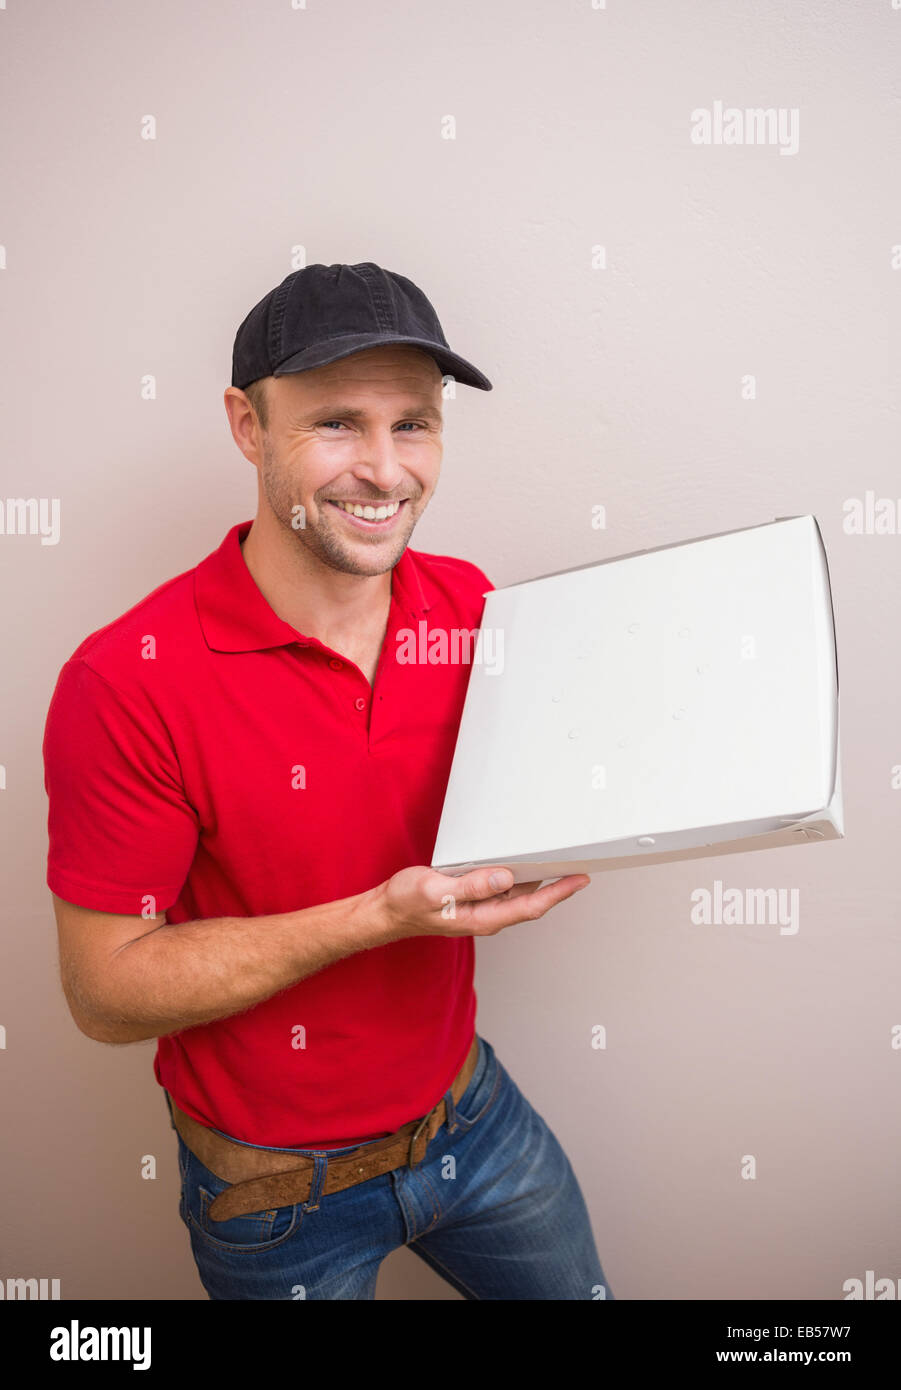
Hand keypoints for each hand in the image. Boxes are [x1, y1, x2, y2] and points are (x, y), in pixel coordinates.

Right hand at [369, 864, 590, 941]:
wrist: (387, 910)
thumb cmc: (406, 903)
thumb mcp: (435, 890)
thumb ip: (470, 886)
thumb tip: (504, 878)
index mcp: (482, 917)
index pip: (530, 905)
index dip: (559, 893)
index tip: (580, 878)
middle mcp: (487, 915)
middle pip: (532, 900)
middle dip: (559, 885)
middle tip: (581, 865)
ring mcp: (481, 908)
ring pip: (520, 893)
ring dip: (542, 879)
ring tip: (563, 861)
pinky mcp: (474, 898)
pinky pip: (504, 887)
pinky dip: (521, 875)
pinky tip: (526, 862)